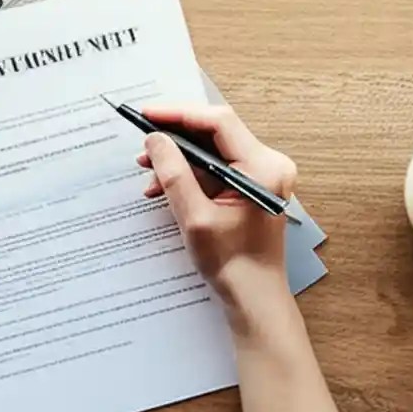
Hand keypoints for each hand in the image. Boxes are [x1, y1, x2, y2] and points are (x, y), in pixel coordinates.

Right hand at [137, 105, 297, 309]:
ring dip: (178, 158)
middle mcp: (268, 165)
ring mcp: (261, 175)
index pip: (218, 123)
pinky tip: (164, 186)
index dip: (180, 115)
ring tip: (149, 172)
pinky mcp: (251, 185)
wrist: (254, 296)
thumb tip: (155, 139)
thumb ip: (174, 174)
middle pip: (215, 132)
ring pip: (212, 149)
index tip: (148, 115)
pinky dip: (189, 172)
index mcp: (263, 169)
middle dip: (175, 138)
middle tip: (144, 144)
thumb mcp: (194, 217)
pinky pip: (215, 167)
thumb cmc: (233, 265)